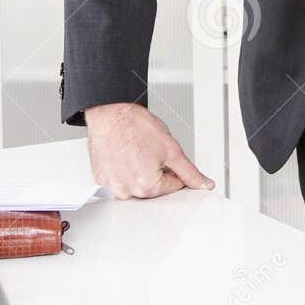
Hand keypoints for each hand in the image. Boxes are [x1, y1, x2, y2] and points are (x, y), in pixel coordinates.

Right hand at [84, 102, 213, 198]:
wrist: (108, 113)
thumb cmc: (134, 126)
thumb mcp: (172, 149)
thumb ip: (190, 172)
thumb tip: (204, 184)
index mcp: (147, 187)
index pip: (175, 186)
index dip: (175, 168)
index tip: (166, 156)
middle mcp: (127, 191)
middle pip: (155, 187)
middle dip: (157, 170)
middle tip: (150, 150)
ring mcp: (111, 186)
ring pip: (136, 183)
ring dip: (139, 170)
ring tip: (136, 150)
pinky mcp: (101, 178)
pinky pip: (119, 179)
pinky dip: (123, 169)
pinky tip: (124, 153)